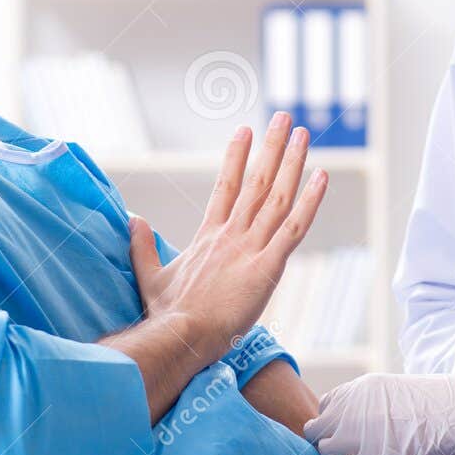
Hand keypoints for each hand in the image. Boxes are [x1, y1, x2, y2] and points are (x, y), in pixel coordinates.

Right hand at [128, 114, 326, 368]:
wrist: (181, 336)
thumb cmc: (168, 314)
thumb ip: (143, 246)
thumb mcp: (150, 274)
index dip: (236, 157)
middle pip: (256, 182)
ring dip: (292, 162)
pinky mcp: (267, 267)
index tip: (245, 130)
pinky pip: (294, 228)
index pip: (226, 186)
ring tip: (302, 133)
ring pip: (277, 197)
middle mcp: (231, 235)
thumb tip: (133, 219)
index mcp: (208, 236)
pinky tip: (321, 177)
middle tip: (283, 118)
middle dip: (271, 147)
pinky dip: (309, 202)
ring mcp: (250, 249)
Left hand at [303, 370, 454, 454]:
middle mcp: (348, 411)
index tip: (346, 429)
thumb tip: (347, 419)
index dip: (334, 421)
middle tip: (341, 449)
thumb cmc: (428, 402)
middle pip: (316, 430)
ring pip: (324, 451)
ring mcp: (356, 435)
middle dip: (326, 440)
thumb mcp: (386, 389)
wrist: (454, 412)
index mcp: (354, 390)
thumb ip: (362, 402)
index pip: (326, 407)